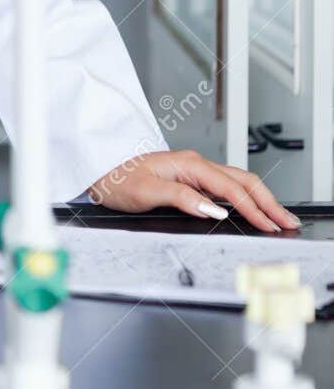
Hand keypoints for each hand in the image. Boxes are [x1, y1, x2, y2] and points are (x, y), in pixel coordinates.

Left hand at [87, 148, 300, 232]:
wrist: (100, 168)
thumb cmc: (118, 179)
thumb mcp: (146, 192)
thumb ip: (181, 198)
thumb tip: (212, 209)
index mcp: (188, 165)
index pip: (230, 188)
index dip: (253, 207)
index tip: (269, 224)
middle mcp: (194, 164)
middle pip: (242, 180)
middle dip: (268, 201)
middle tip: (287, 221)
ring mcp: (194, 170)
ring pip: (237, 181)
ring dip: (260, 198)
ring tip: (278, 216)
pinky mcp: (191, 177)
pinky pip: (226, 185)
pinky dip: (246, 197)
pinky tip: (253, 208)